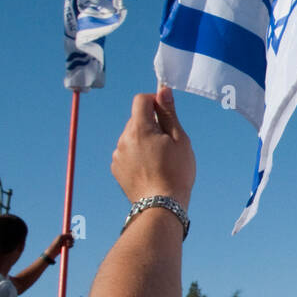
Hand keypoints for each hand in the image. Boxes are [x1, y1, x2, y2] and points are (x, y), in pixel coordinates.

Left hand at [45, 232, 74, 259]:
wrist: (54, 250)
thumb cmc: (55, 243)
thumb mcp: (60, 237)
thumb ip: (66, 235)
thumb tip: (72, 234)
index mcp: (62, 236)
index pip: (68, 232)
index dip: (71, 232)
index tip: (73, 232)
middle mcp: (65, 239)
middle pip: (71, 237)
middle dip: (71, 238)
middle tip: (69, 239)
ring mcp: (66, 243)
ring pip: (72, 241)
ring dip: (70, 242)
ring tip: (67, 244)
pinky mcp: (67, 247)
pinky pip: (72, 245)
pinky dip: (71, 245)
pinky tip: (67, 246)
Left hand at [111, 86, 194, 207]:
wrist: (161, 205)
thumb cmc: (176, 172)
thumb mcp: (180, 139)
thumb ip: (168, 113)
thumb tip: (162, 90)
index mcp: (139, 129)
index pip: (141, 100)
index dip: (155, 101)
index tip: (166, 113)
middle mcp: (124, 139)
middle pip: (136, 119)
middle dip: (151, 124)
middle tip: (168, 143)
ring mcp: (117, 155)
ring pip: (132, 136)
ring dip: (144, 140)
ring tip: (159, 160)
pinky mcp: (116, 168)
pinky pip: (127, 152)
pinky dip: (137, 154)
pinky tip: (150, 168)